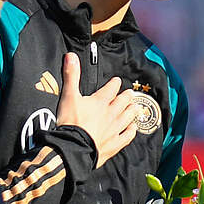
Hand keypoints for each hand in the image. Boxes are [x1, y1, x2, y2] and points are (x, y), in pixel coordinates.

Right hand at [55, 52, 139, 167]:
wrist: (73, 147)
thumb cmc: (70, 122)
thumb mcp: (68, 96)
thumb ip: (71, 75)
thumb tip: (71, 55)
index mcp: (100, 101)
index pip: (111, 88)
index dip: (115, 84)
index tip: (117, 81)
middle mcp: (111, 114)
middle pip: (123, 102)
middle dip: (126, 96)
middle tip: (130, 93)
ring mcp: (114, 129)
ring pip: (128, 117)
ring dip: (131, 111)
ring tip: (135, 106)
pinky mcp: (114, 144)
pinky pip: (127, 136)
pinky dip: (131, 131)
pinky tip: (133, 128)